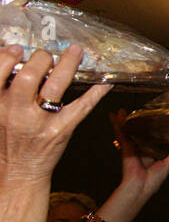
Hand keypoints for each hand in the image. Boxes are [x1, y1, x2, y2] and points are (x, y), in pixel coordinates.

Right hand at [0, 45, 109, 186]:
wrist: (16, 172)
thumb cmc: (5, 138)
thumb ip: (1, 90)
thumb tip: (13, 59)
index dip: (8, 56)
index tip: (17, 49)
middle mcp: (15, 112)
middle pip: (30, 76)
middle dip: (41, 58)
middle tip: (46, 55)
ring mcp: (40, 121)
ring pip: (57, 86)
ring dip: (68, 65)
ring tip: (75, 52)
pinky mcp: (61, 130)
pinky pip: (83, 106)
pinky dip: (97, 91)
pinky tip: (106, 80)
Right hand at [111, 110, 168, 204]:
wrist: (140, 187)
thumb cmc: (152, 181)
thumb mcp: (168, 164)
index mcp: (149, 154)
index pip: (150, 139)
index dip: (150, 131)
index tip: (151, 122)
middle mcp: (140, 150)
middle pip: (137, 133)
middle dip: (135, 124)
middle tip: (133, 113)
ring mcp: (132, 148)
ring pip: (127, 131)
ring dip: (124, 121)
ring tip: (121, 111)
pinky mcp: (126, 148)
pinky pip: (121, 134)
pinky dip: (118, 125)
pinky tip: (115, 116)